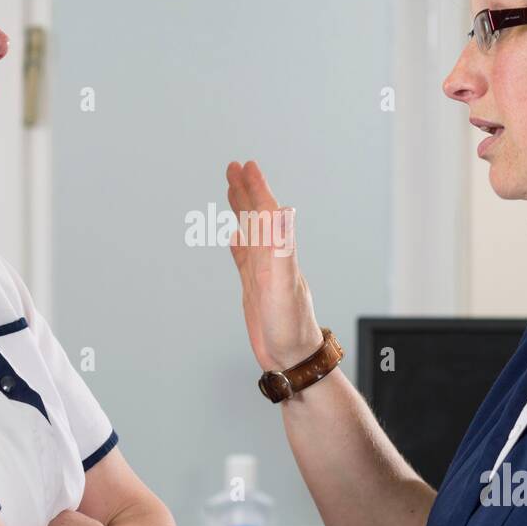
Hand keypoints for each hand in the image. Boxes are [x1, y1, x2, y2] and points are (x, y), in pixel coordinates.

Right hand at [224, 159, 324, 372]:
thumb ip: (281, 248)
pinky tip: (236, 238)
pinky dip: (239, 245)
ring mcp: (263, 273)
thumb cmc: (291, 327)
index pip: (266, 212)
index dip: (256, 187)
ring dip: (242, 211)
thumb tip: (281, 210)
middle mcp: (272, 259)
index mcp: (278, 253)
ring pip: (250, 233)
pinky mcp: (255, 290)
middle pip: (257, 216)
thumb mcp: (284, 285)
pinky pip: (244, 260)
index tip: (246, 166)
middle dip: (246, 190)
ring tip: (232, 190)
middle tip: (234, 167)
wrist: (294, 360)